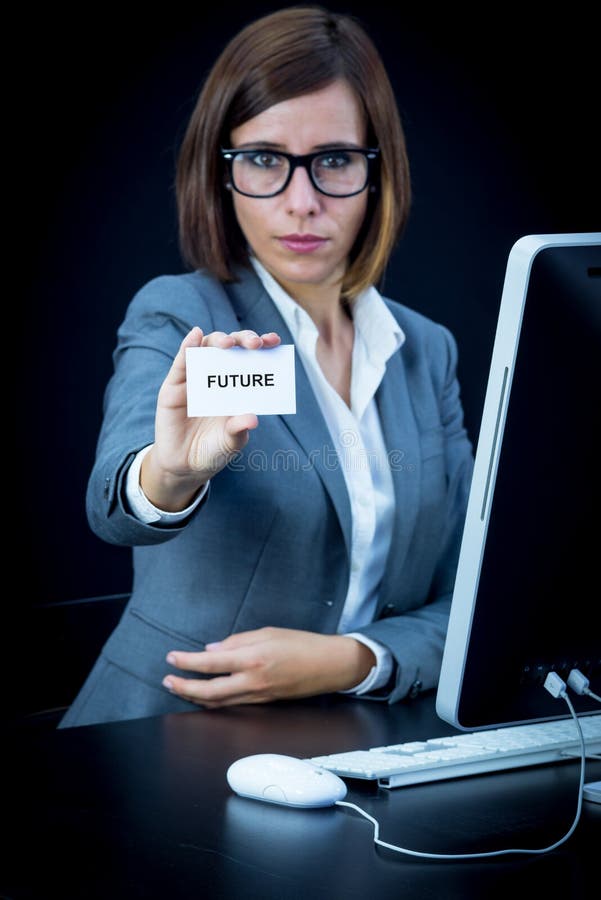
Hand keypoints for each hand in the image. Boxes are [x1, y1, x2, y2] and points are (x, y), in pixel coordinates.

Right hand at [141, 326, 280, 509]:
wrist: (185, 467)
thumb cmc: (213, 451)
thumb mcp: (230, 443)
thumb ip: (238, 430)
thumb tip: (252, 419)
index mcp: (237, 386)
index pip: (251, 358)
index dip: (262, 345)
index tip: (274, 341)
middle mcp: (217, 378)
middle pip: (230, 348)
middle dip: (244, 340)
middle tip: (255, 344)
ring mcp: (195, 379)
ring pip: (206, 349)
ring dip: (218, 341)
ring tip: (228, 344)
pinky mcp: (173, 386)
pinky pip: (180, 363)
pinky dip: (187, 346)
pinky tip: (195, 336)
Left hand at [162, 627, 375, 707]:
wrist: (329, 665)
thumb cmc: (302, 644)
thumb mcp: (268, 632)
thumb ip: (237, 641)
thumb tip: (212, 650)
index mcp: (253, 658)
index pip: (211, 663)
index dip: (187, 662)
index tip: (172, 658)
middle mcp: (253, 681)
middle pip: (209, 691)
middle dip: (184, 688)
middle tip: (167, 680)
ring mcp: (258, 695)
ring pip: (218, 703)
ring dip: (195, 697)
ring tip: (179, 689)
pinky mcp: (264, 702)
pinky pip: (233, 704)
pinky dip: (215, 702)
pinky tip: (205, 696)